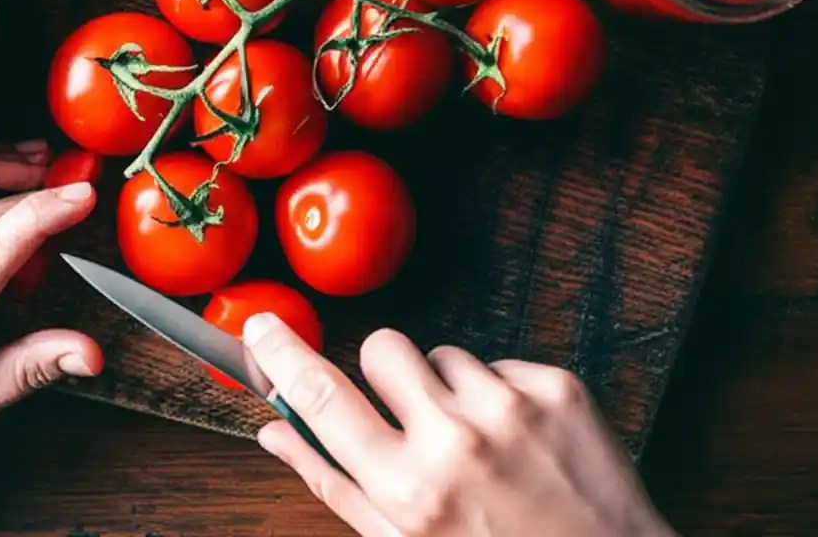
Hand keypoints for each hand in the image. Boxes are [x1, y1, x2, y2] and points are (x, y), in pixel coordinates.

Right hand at [245, 316, 675, 536]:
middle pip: (383, 347)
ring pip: (444, 353)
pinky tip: (520, 441)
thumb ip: (333, 484)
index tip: (260, 327)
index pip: (322, 397)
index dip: (282, 354)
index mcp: (407, 489)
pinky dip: (502, 393)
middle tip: (410, 417)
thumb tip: (275, 434)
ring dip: (451, 389)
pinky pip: (500, 361)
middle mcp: (456, 441)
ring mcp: (512, 408)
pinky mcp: (558, 388)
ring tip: (480, 444)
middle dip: (387, 374)